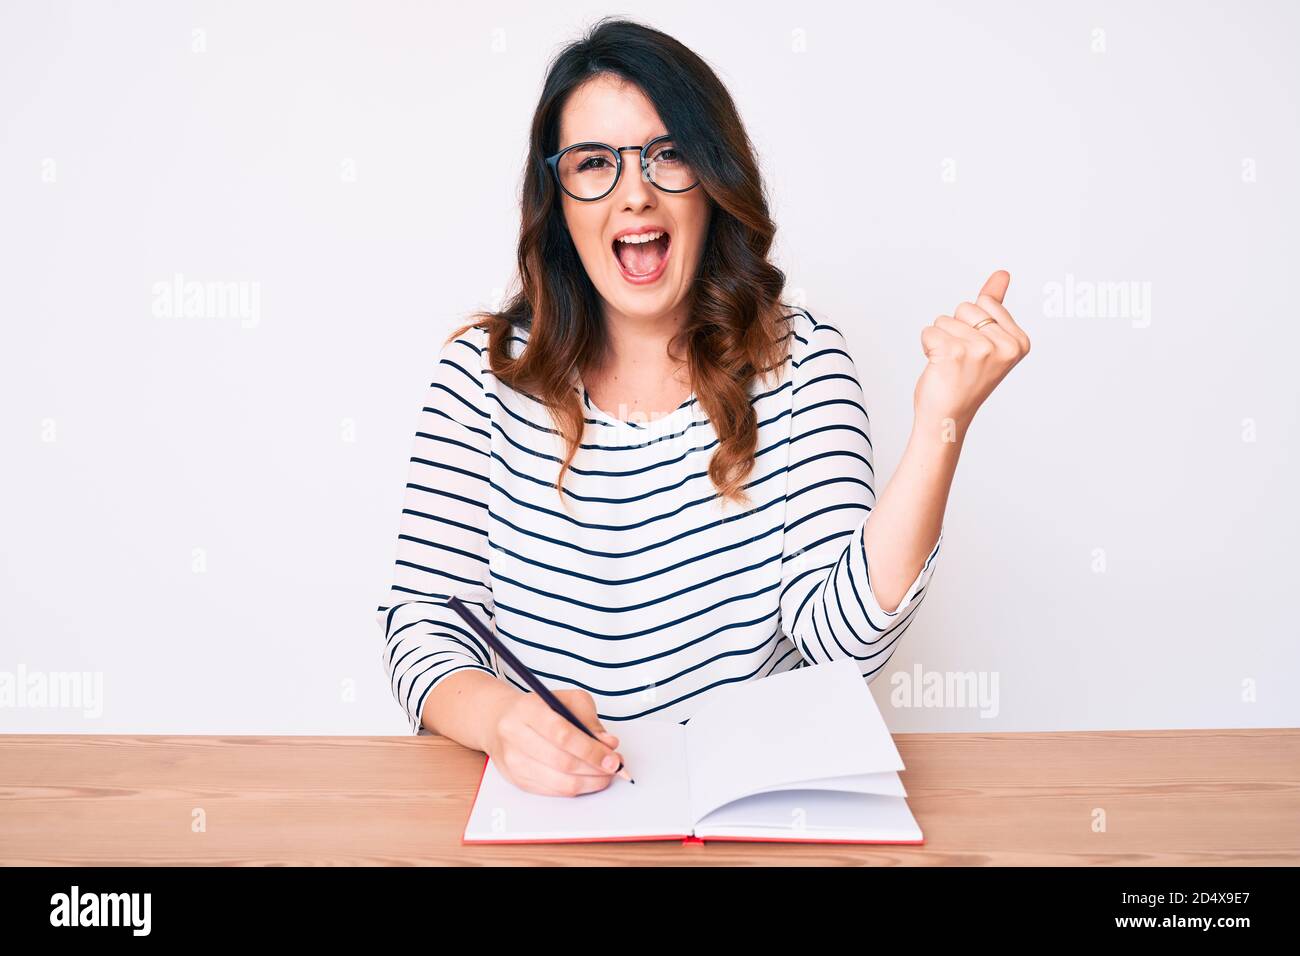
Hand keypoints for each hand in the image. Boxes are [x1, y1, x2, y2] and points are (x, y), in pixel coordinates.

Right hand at [485, 688, 624, 796]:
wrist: (500, 720)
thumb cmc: (539, 709)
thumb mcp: (566, 700)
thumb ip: (589, 719)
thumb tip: (608, 744)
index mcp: (528, 709)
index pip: (563, 734)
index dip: (591, 750)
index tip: (613, 757)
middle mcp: (515, 735)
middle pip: (562, 762)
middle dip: (595, 768)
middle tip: (615, 767)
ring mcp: (513, 761)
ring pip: (559, 782)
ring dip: (589, 782)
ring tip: (605, 774)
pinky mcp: (516, 780)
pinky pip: (552, 792)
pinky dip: (576, 788)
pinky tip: (588, 779)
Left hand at [914, 270, 1030, 429]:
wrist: (947, 419)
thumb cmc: (965, 381)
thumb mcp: (987, 341)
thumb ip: (995, 305)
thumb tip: (1002, 274)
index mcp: (1019, 342)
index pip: (985, 302)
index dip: (971, 324)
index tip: (976, 352)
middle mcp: (1004, 346)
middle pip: (965, 307)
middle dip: (955, 330)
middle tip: (961, 361)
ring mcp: (980, 350)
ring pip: (944, 319)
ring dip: (940, 340)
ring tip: (950, 365)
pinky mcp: (954, 353)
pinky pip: (929, 331)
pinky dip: (927, 347)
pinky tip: (938, 368)